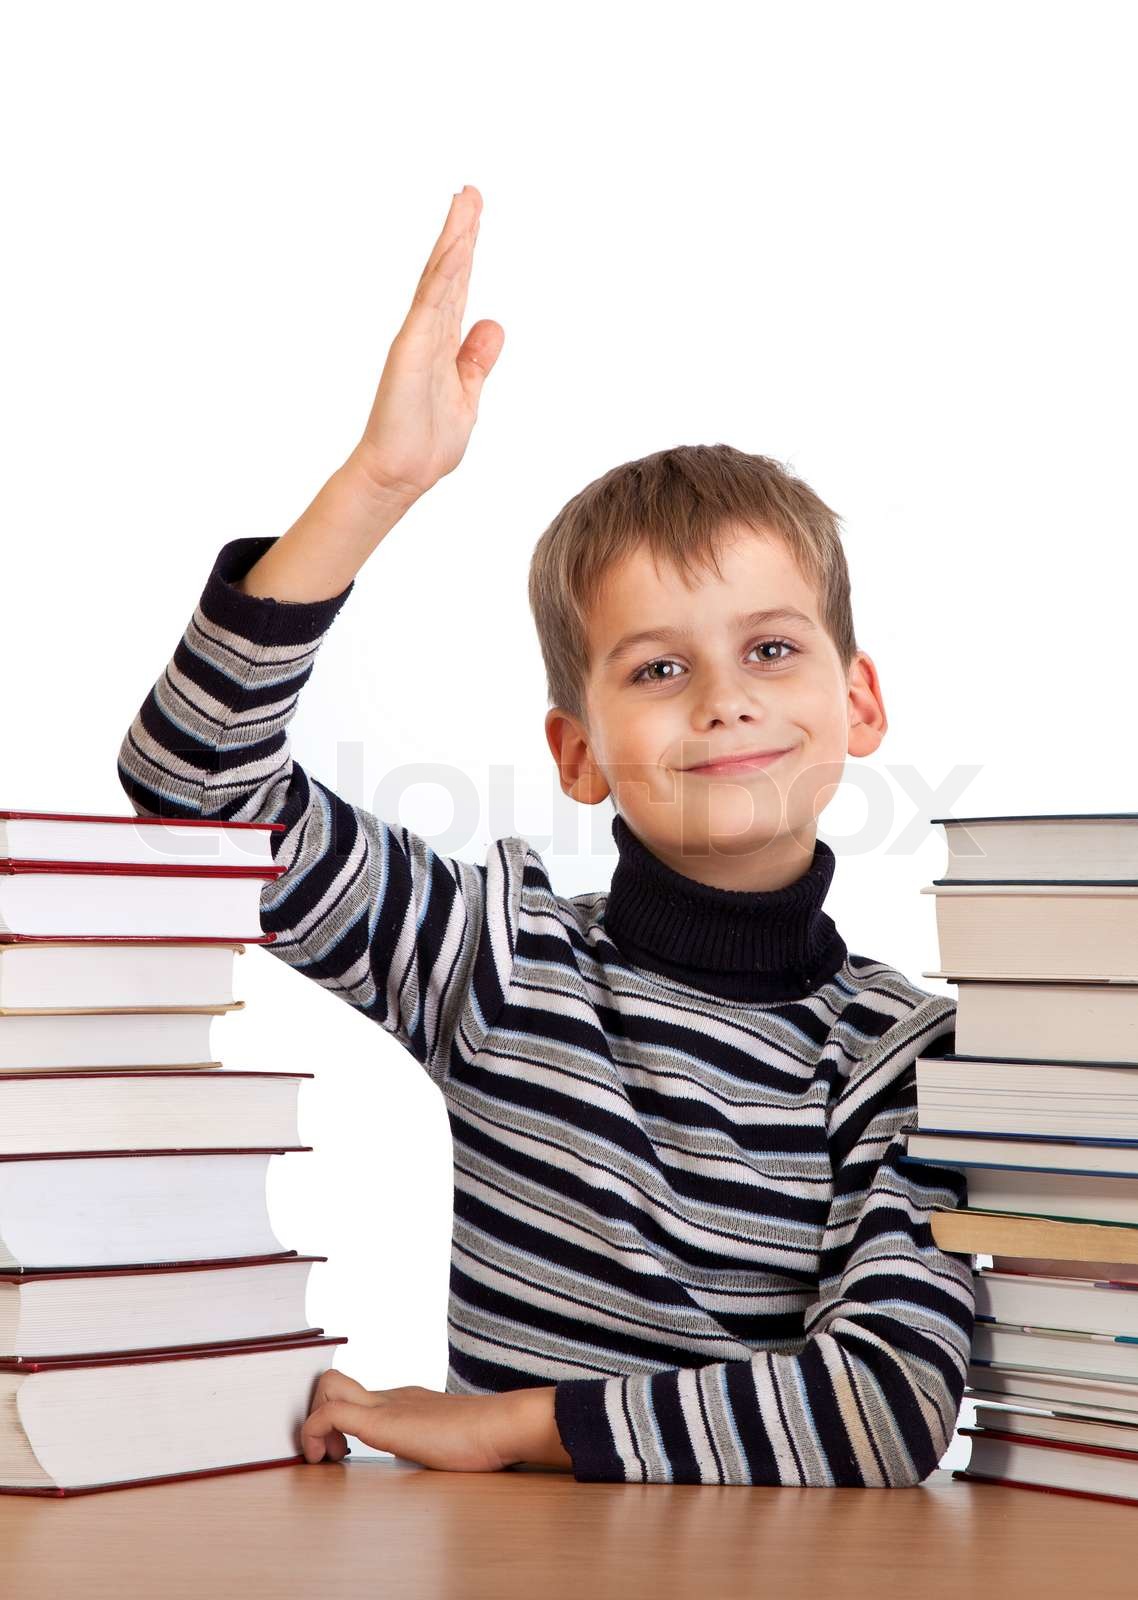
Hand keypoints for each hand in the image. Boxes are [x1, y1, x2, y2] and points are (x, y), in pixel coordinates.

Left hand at [300, 1368, 526, 1472]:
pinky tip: (329, 1460)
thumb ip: (433, 1445)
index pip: (356, 1393)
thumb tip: (433, 1462)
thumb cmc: (486, 1441)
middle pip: (333, 1381)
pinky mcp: (383, 1421)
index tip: (338, 1451)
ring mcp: (386, 1404)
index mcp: (405, 1401)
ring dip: (312, 1422)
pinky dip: (314, 1433)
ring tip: (327, 1457)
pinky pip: (331, 1413)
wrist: (501, 1426)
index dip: (335, 1416)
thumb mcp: (448, 1442)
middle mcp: (390, 1396)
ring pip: (327, 1387)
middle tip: (327, 1453)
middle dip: (315, 1414)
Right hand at [350, 184, 503, 504]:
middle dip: (461, 231)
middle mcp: (429, 332)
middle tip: (471, 192)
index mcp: (443, 342)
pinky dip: (444, 274)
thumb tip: (492, 325)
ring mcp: (418, 337)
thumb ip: (476, 359)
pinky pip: (431, 304)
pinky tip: (457, 247)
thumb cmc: (427, 441)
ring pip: (439, 278)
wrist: (402, 473)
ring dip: (453, 239)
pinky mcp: (411, 348)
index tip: (475, 216)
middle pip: (449, 272)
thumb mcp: (467, 393)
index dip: (468, 252)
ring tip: (466, 202)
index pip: (459, 287)